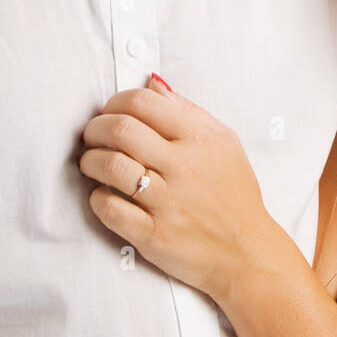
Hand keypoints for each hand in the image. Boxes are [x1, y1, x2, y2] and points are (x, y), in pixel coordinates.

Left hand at [79, 75, 273, 300]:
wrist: (247, 253)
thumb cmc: (234, 195)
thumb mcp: (224, 142)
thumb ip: (188, 110)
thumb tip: (152, 82)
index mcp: (199, 139)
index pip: (143, 102)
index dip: (116, 102)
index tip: (110, 112)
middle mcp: (183, 167)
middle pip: (120, 129)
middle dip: (95, 128)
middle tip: (92, 136)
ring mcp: (167, 202)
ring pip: (109, 166)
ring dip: (90, 160)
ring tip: (92, 163)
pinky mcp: (153, 235)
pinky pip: (109, 208)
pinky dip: (97, 198)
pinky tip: (103, 195)